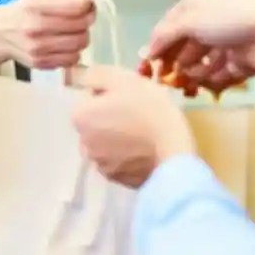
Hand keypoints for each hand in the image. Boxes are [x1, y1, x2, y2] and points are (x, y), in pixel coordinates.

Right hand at [0, 0, 95, 68]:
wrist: (1, 32)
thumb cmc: (28, 8)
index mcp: (36, 3)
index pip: (77, 6)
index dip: (89, 4)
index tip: (87, 3)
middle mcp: (35, 26)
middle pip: (81, 25)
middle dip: (87, 19)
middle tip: (83, 16)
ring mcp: (37, 48)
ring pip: (80, 43)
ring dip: (82, 35)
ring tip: (73, 30)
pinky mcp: (40, 63)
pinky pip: (72, 59)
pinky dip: (74, 51)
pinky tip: (65, 44)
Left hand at [71, 65, 194, 187]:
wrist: (173, 153)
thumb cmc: (150, 111)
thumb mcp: (125, 79)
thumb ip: (98, 75)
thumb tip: (83, 78)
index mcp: (81, 116)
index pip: (89, 97)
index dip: (109, 93)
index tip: (129, 96)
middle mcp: (82, 142)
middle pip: (95, 121)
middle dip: (111, 116)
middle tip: (138, 113)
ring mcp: (98, 164)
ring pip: (105, 142)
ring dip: (117, 136)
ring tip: (143, 133)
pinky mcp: (115, 179)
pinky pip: (117, 161)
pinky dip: (126, 155)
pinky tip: (144, 150)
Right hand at [141, 0, 254, 95]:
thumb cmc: (229, 20)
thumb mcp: (190, 20)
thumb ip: (165, 35)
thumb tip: (147, 50)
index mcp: (195, 6)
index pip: (167, 28)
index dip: (156, 46)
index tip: (146, 66)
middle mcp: (206, 24)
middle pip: (180, 48)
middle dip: (172, 64)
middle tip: (164, 79)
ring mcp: (220, 45)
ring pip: (195, 64)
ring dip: (191, 72)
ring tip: (191, 78)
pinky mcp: (232, 63)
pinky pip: (212, 76)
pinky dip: (209, 78)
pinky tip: (210, 77)